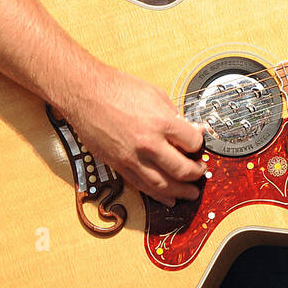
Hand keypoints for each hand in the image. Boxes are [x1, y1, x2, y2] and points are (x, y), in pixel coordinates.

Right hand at [63, 68, 206, 206]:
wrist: (86, 93)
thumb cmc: (117, 89)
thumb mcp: (156, 95)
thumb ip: (175, 115)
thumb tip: (191, 129)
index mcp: (161, 122)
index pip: (193, 143)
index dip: (199, 144)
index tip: (199, 144)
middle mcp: (148, 143)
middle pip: (182, 170)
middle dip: (196, 174)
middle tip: (201, 173)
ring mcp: (132, 157)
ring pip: (163, 184)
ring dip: (181, 192)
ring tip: (191, 193)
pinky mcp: (119, 165)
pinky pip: (142, 186)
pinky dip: (158, 195)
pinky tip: (168, 198)